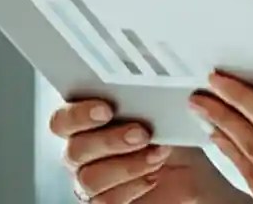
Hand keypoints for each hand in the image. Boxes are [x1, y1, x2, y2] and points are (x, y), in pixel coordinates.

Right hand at [49, 98, 248, 203]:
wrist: (191, 169)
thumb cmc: (168, 131)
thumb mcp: (159, 103)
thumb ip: (141, 88)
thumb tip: (143, 62)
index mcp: (85, 122)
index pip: (62, 120)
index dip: (78, 114)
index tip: (107, 108)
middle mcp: (82, 152)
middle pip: (74, 151)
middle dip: (110, 140)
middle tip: (142, 132)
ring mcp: (91, 180)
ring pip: (89, 179)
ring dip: (127, 165)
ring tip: (158, 153)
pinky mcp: (106, 202)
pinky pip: (105, 202)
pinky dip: (132, 187)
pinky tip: (153, 174)